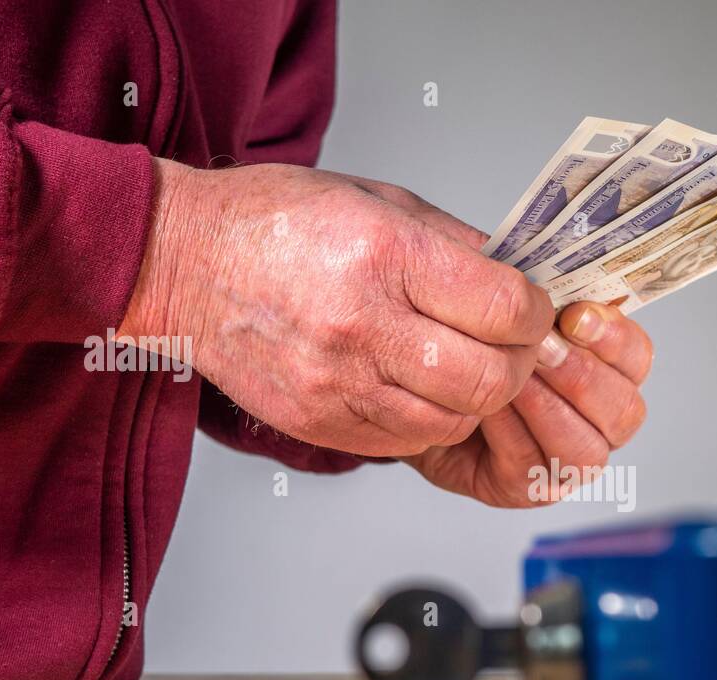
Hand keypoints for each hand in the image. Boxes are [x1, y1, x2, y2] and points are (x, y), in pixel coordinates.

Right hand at [119, 160, 560, 455]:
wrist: (182, 262)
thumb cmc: (275, 223)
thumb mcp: (376, 199)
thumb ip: (454, 244)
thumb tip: (517, 279)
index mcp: (385, 256)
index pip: (504, 309)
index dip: (534, 313)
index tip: (530, 309)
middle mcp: (363, 326)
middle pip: (489, 380)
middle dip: (517, 364)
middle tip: (509, 348)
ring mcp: (338, 385)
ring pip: (454, 422)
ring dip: (475, 400)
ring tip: (460, 367)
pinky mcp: (320, 424)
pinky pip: (408, 443)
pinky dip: (429, 421)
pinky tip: (416, 388)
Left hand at [403, 299, 652, 506]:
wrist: (408, 379)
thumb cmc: (458, 336)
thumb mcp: (494, 299)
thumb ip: (532, 290)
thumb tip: (553, 277)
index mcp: (604, 366)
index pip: (637, 358)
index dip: (616, 339)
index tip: (577, 314)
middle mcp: (596, 418)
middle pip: (624, 410)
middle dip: (581, 377)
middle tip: (539, 348)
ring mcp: (565, 459)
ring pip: (587, 450)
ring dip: (549, 410)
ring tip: (512, 380)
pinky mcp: (526, 488)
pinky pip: (535, 470)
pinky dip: (514, 436)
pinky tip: (488, 409)